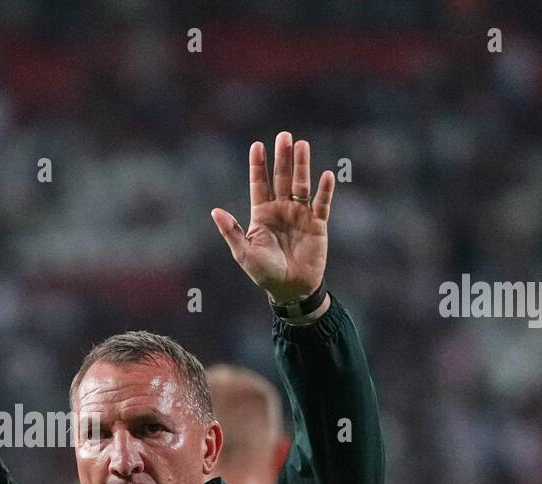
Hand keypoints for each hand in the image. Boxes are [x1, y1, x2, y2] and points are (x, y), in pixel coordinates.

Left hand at [211, 132, 333, 303]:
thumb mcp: (244, 253)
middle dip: (282, 158)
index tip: (257, 145)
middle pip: (281, 178)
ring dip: (302, 166)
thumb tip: (215, 211)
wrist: (291, 290)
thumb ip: (231, 232)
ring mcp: (300, 215)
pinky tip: (326, 175)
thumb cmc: (265, 273)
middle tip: (284, 136)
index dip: (258, 165)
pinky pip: (322, 204)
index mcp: (262, 214)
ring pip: (301, 185)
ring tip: (302, 145)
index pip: (259, 184)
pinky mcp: (318, 224)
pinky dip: (325, 191)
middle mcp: (281, 210)